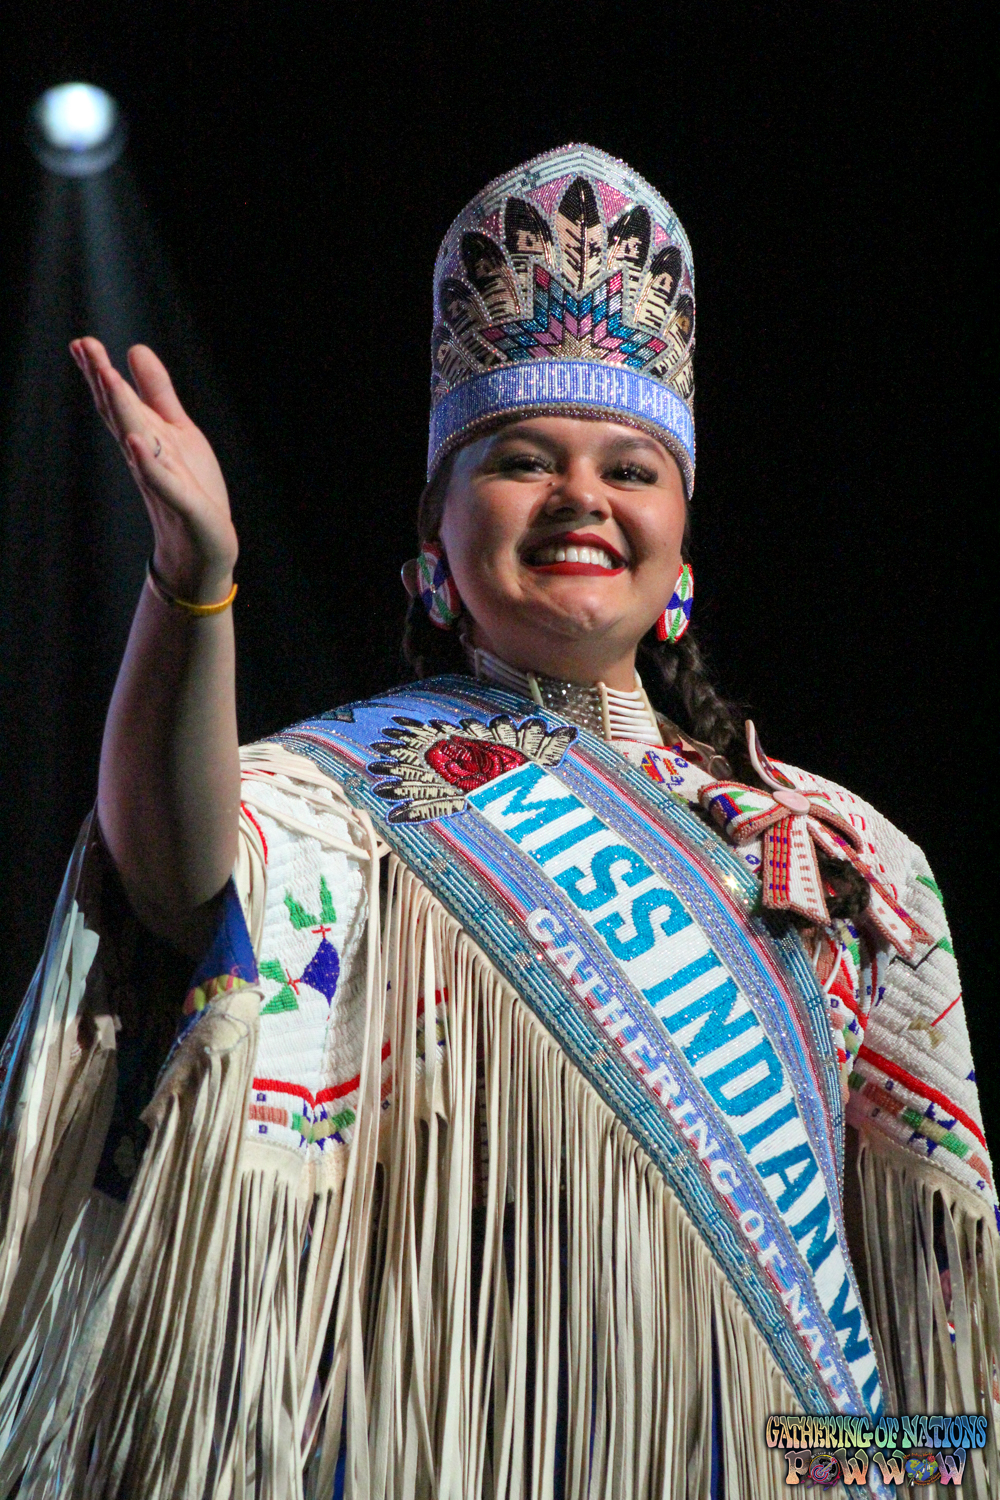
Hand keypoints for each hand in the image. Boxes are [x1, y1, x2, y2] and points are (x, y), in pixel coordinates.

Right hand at [71, 338, 237, 600]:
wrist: (202, 548)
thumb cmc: (190, 488)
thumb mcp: (177, 431)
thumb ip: (157, 393)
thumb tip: (135, 349)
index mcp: (145, 439)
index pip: (118, 403)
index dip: (100, 373)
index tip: (81, 342)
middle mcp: (146, 457)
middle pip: (120, 416)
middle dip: (104, 382)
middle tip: (84, 347)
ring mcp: (162, 481)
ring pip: (137, 441)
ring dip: (121, 410)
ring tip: (108, 376)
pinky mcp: (182, 504)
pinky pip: (161, 481)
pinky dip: (148, 462)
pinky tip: (137, 442)